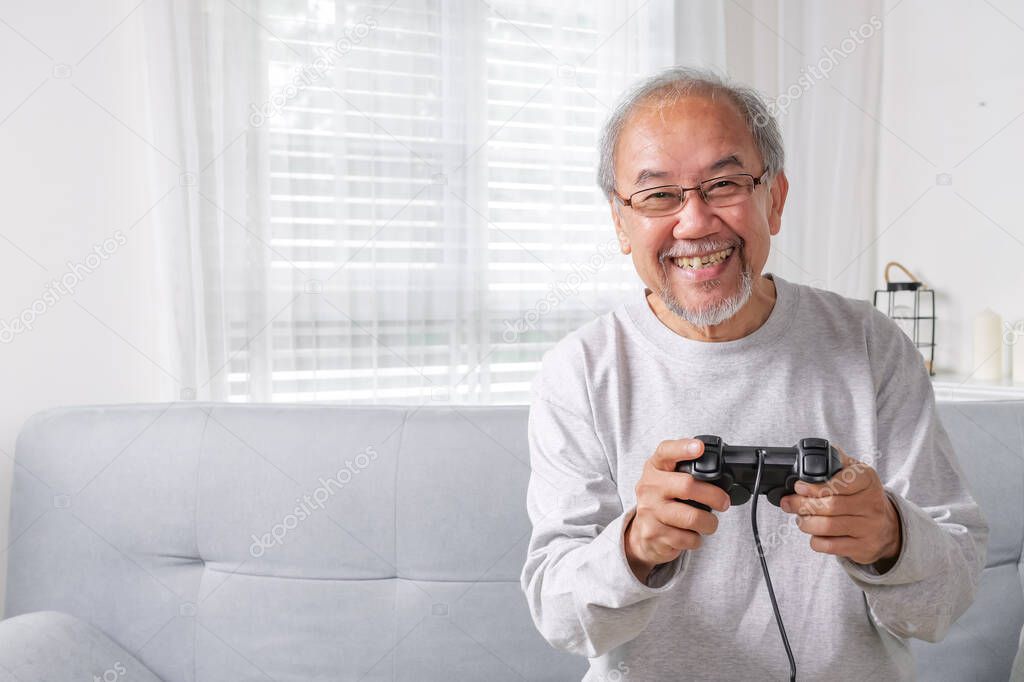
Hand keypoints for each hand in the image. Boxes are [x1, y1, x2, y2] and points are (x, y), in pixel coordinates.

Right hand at [624, 438, 730, 581]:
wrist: (641, 534)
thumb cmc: (662, 502)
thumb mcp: (667, 480)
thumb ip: (686, 472)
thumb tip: (721, 476)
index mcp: (654, 469)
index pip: (666, 452)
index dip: (683, 448)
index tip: (700, 447)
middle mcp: (649, 487)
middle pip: (687, 486)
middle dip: (714, 496)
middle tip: (724, 502)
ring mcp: (650, 511)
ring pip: (692, 518)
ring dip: (709, 523)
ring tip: (708, 522)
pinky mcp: (654, 534)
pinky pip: (687, 538)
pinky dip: (697, 539)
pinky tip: (691, 534)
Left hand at [780, 447, 901, 569]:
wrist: (889, 526)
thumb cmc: (864, 495)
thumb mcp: (857, 473)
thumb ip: (839, 461)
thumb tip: (820, 450)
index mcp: (868, 480)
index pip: (841, 483)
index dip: (815, 486)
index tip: (798, 486)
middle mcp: (872, 504)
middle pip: (830, 506)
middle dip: (802, 505)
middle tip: (789, 503)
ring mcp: (869, 527)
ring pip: (828, 527)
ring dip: (806, 523)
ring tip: (800, 518)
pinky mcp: (863, 547)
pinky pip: (831, 546)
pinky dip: (815, 540)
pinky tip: (814, 534)